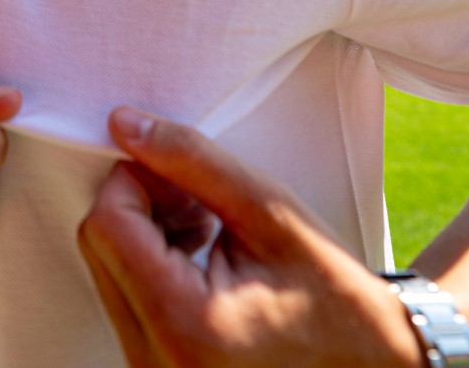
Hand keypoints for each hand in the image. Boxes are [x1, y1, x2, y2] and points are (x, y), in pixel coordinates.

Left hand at [77, 107, 422, 367]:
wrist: (369, 362)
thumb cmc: (332, 292)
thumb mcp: (268, 210)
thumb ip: (191, 160)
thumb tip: (124, 124)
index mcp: (185, 322)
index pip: (108, 224)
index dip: (134, 178)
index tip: (179, 174)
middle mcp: (156, 360)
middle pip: (99, 248)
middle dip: (140, 204)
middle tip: (197, 197)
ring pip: (106, 272)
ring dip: (144, 234)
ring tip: (206, 226)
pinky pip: (123, 301)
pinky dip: (150, 266)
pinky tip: (200, 256)